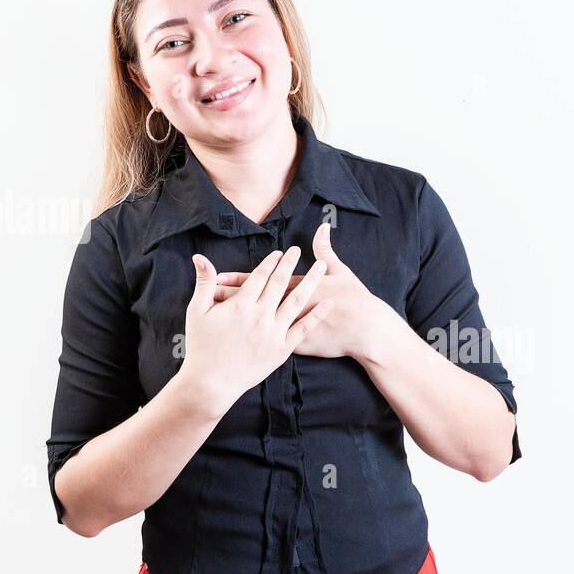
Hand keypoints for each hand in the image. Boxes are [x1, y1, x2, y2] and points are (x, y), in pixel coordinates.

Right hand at [180, 245, 331, 415]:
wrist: (212, 382)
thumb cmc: (201, 347)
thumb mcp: (197, 312)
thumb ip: (203, 283)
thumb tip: (199, 257)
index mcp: (240, 304)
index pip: (260, 276)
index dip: (271, 262)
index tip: (280, 252)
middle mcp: (260, 315)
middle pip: (280, 283)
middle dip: (290, 264)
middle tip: (299, 251)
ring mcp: (273, 332)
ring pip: (296, 301)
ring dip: (311, 282)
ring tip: (321, 267)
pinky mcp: (282, 349)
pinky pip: (303, 329)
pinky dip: (317, 315)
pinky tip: (328, 303)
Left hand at [210, 221, 387, 359]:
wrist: (367, 330)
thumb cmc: (355, 299)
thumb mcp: (341, 271)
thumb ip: (327, 250)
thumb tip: (323, 227)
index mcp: (295, 288)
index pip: (259, 282)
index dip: (237, 280)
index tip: (217, 278)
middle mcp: (288, 309)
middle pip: (253, 302)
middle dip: (228, 299)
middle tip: (207, 295)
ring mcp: (291, 329)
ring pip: (256, 324)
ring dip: (235, 321)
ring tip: (215, 317)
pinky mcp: (297, 346)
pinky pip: (270, 344)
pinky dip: (252, 342)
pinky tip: (237, 342)